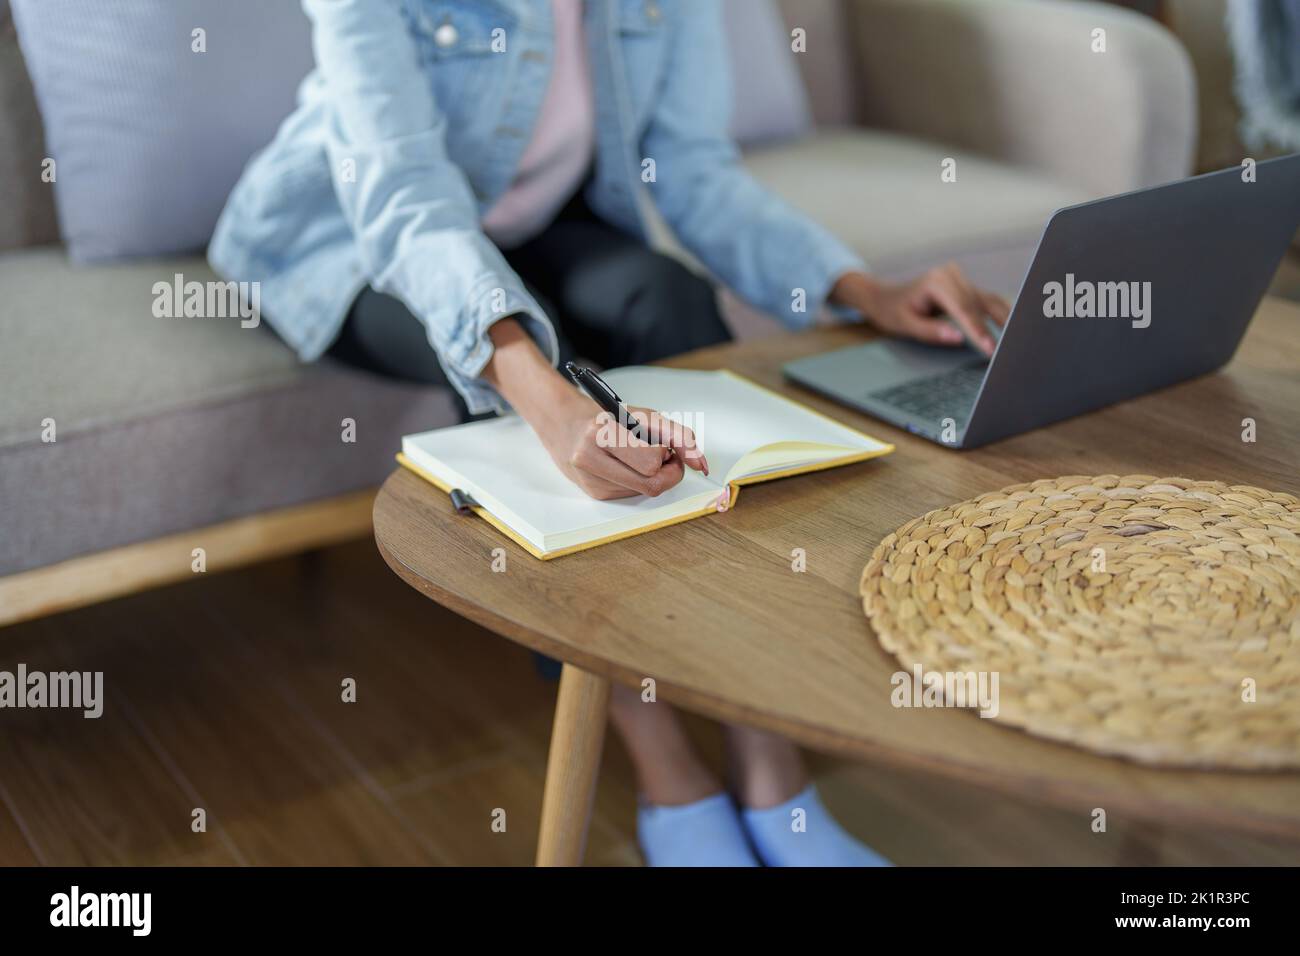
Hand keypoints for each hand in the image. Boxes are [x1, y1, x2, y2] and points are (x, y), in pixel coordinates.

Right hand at [480, 319, 706, 499]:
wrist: (562, 423)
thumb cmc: (606, 417)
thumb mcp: (641, 415)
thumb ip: (676, 435)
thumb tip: (701, 464)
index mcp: (603, 432)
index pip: (652, 461)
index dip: (672, 458)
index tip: (675, 452)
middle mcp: (591, 457)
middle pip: (651, 483)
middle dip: (666, 471)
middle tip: (663, 456)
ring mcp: (589, 478)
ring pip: (643, 491)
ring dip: (653, 477)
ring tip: (643, 459)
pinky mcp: (592, 493)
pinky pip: (631, 495)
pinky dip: (637, 482)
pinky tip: (626, 467)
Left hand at [831, 265, 1010, 356]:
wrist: (885, 297)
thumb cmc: (892, 312)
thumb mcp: (905, 325)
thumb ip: (931, 331)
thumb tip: (958, 337)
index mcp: (935, 282)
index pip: (962, 310)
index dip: (978, 330)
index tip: (990, 348)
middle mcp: (950, 275)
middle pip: (977, 306)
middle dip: (994, 329)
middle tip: (1009, 352)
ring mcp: (959, 278)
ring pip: (987, 301)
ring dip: (1004, 320)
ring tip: (1019, 341)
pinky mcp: (965, 285)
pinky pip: (985, 300)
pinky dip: (998, 315)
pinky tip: (1011, 329)